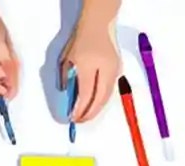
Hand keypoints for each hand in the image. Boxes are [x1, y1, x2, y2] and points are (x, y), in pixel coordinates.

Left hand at [59, 7, 120, 122]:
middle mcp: (104, 69)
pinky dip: (102, 100)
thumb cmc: (80, 40)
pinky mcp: (118, 71)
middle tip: (81, 121)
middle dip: (90, 113)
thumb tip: (66, 97)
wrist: (98, 26)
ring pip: (107, 96)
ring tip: (87, 115)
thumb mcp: (67, 59)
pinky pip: (110, 90)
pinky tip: (95, 104)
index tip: (74, 117)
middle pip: (99, 99)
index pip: (86, 94)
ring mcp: (113, 70)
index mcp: (89, 65)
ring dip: (97, 108)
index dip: (81, 109)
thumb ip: (66, 79)